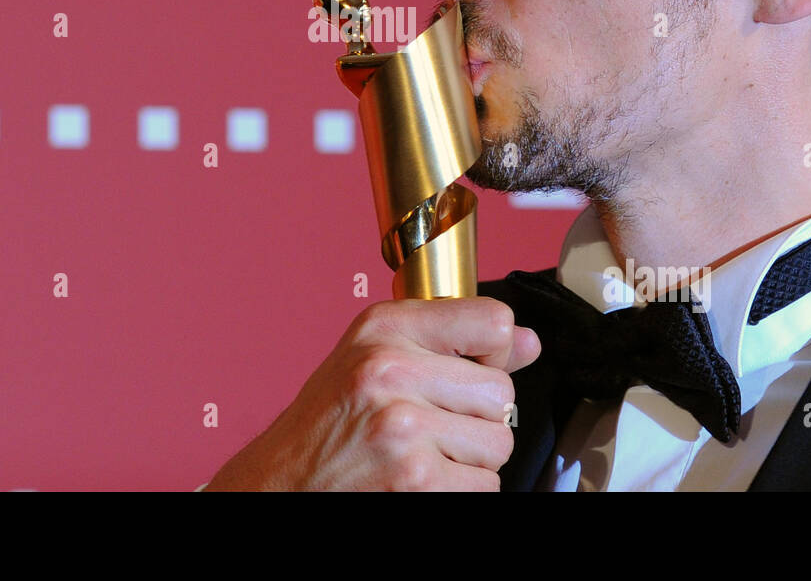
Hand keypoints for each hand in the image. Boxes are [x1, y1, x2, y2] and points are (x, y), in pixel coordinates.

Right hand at [204, 297, 540, 490]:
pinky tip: (422, 479)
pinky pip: (486, 486)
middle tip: (434, 422)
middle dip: (478, 416)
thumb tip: (528, 341)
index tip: (476, 366)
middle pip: (502, 392)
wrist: (282, 483)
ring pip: (499, 443)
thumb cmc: (330, 422)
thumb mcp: (374, 355)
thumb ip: (452, 341)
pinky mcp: (416, 482)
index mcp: (384, 328)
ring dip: (472, 457)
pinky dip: (461, 490)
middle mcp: (390, 370)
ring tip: (425, 451)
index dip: (498, 350)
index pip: (493, 321)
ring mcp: (403, 429)